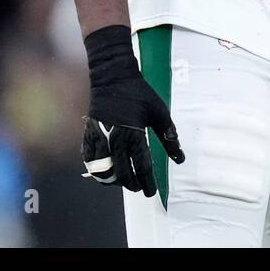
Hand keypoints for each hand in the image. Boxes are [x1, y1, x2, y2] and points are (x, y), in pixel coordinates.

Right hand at [81, 25, 183, 194]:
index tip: (151, 192)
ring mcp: (99, 138)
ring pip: (104, 170)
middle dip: (132, 184)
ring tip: (125, 182)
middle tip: (140, 188)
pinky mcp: (88, 135)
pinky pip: (89, 161)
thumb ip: (169, 136)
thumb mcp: (160, 112)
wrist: (113, 78)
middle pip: (122, 173)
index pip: (141, 166)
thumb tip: (180, 158)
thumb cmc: (140, 94)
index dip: (147, 182)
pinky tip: (106, 172)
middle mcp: (114, 139)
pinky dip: (97, 171)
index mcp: (134, 134)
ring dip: (114, 180)